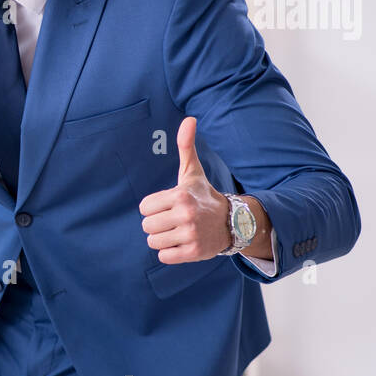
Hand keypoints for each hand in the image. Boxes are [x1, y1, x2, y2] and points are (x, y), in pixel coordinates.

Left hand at [138, 117, 229, 263]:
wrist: (232, 222)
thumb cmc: (203, 196)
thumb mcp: (193, 172)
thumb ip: (185, 147)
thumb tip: (189, 119)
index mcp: (180, 195)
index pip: (144, 207)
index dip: (154, 208)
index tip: (169, 206)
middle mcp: (185, 215)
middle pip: (147, 226)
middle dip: (157, 224)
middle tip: (174, 220)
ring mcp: (190, 235)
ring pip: (153, 242)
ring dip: (163, 239)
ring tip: (178, 231)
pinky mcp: (193, 252)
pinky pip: (164, 256)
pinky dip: (170, 253)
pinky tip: (183, 243)